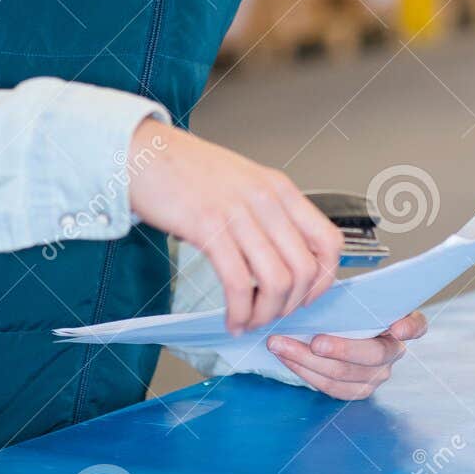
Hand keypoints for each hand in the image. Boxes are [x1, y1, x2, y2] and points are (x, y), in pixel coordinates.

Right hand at [127, 118, 341, 335]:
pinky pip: (237, 283)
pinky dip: (239, 312)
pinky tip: (231, 319)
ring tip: (249, 322)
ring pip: (276, 281)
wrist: (145, 152)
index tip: (306, 297)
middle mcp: (266, 199)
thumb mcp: (244, 183)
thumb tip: (285, 260)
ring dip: (265, 314)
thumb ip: (269, 214)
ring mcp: (238, 212)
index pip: (328, 242)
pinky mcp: (208, 227)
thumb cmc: (189, 171)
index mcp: (280, 188)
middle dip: (291, 305)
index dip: (324, 280)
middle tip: (272, 316)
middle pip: (305, 269)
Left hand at [265, 309, 427, 398]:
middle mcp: (393, 352)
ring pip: (345, 374)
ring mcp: (376, 375)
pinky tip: (288, 358)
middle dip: (341, 349)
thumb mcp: (355, 295)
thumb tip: (324, 277)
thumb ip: (352, 293)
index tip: (397, 326)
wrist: (337, 329)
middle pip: (372, 355)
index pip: (416, 325)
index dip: (410, 327)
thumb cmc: (348, 308)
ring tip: (282, 345)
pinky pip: (332, 388)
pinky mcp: (358, 390)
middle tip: (315, 341)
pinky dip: (306, 372)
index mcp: (401, 324)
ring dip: (309, 360)